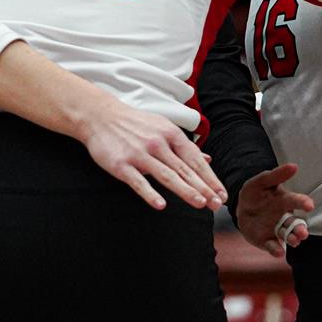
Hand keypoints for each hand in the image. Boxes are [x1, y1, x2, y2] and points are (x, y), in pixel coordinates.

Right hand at [75, 97, 225, 210]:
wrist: (100, 116)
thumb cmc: (135, 124)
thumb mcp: (162, 128)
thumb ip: (184, 147)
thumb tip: (207, 160)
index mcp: (171, 135)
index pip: (195, 160)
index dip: (210, 178)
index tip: (222, 195)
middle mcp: (158, 144)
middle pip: (185, 170)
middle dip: (204, 188)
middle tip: (217, 205)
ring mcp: (140, 154)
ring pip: (167, 175)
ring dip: (185, 190)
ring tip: (200, 203)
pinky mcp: (122, 164)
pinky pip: (138, 181)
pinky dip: (150, 193)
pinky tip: (161, 205)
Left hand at [233, 164, 314, 258]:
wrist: (242, 209)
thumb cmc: (255, 193)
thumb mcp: (261, 182)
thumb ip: (276, 176)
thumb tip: (294, 166)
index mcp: (285, 201)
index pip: (297, 201)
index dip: (303, 203)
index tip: (309, 205)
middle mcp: (285, 217)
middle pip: (296, 224)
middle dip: (301, 229)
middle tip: (303, 233)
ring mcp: (277, 230)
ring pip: (288, 236)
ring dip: (293, 239)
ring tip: (295, 240)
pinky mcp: (267, 240)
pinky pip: (273, 246)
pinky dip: (276, 250)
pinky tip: (279, 252)